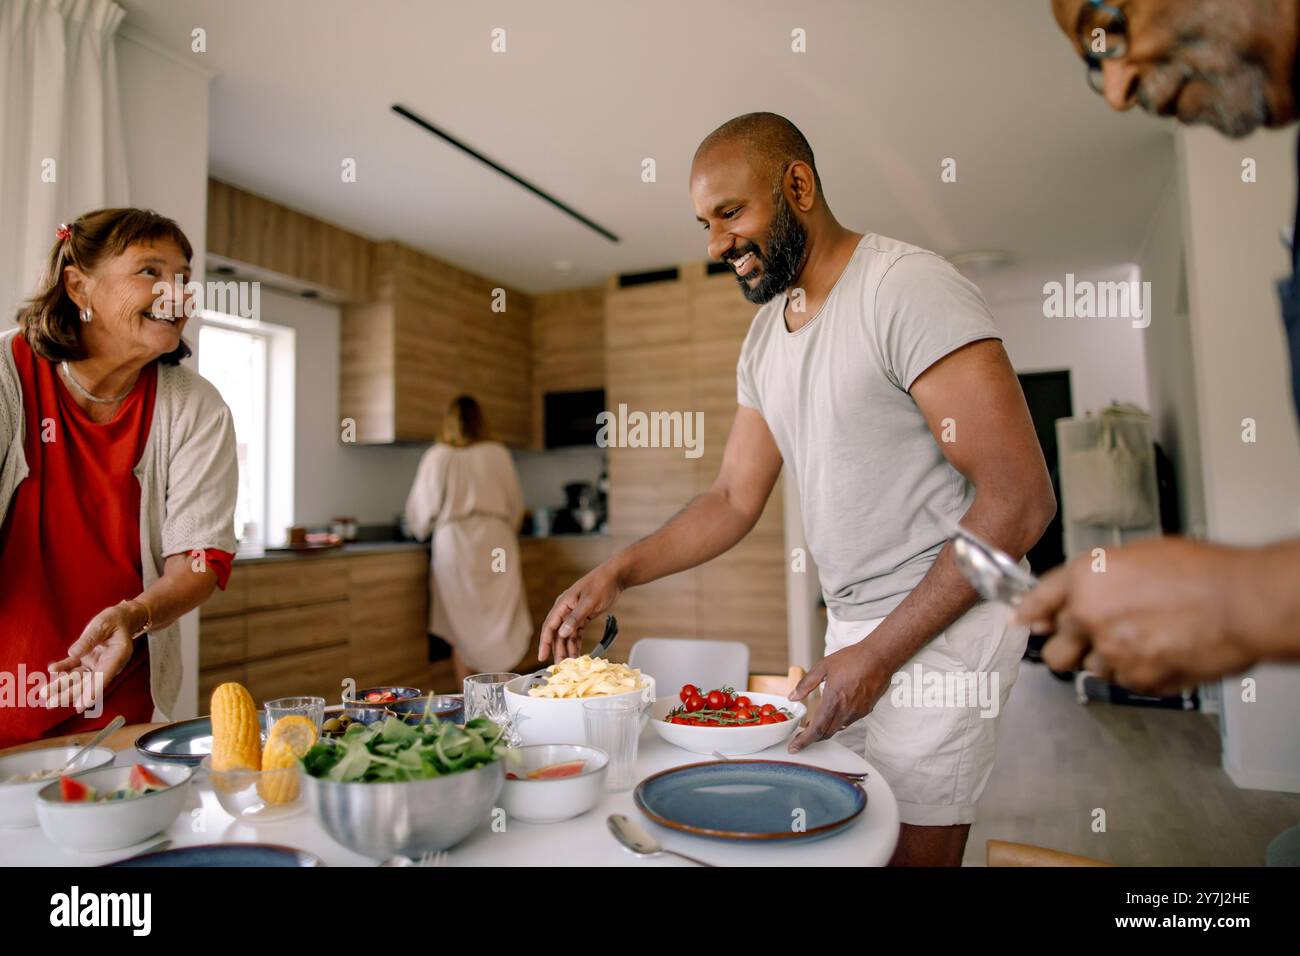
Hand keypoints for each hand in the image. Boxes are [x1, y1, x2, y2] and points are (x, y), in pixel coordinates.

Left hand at [39, 600, 142, 712]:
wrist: (120, 618)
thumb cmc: (115, 620)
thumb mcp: (103, 625)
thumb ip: (89, 639)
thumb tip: (72, 653)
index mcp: (117, 658)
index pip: (104, 678)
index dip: (92, 692)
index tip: (81, 705)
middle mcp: (107, 665)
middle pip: (87, 682)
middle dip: (69, 694)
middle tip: (51, 703)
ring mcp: (96, 663)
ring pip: (78, 678)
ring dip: (62, 686)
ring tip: (45, 694)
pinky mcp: (87, 659)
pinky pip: (73, 666)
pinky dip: (62, 669)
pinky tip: (52, 669)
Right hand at [538, 562, 623, 662]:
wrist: (615, 577)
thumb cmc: (602, 584)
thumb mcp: (589, 602)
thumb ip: (575, 618)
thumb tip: (562, 633)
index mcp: (563, 604)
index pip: (550, 626)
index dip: (544, 642)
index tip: (542, 657)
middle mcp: (565, 610)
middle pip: (557, 634)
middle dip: (558, 650)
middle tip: (560, 667)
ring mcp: (573, 614)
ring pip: (567, 636)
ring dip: (567, 649)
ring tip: (570, 664)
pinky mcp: (582, 617)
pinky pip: (576, 633)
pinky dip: (576, 644)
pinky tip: (577, 654)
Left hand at [787, 640, 893, 752]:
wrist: (880, 657)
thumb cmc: (852, 659)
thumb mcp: (823, 667)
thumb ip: (806, 684)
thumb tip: (792, 697)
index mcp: (834, 700)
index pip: (817, 729)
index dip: (804, 741)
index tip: (794, 748)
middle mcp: (846, 710)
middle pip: (826, 733)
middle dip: (812, 738)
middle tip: (800, 736)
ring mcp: (858, 712)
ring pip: (838, 728)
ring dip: (825, 730)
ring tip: (814, 723)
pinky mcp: (866, 710)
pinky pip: (848, 721)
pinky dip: (837, 721)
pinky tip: (833, 712)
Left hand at [1013, 538, 1257, 695]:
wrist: (1241, 603)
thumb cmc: (1202, 573)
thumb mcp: (1139, 556)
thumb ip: (1103, 577)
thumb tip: (1087, 591)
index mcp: (1086, 578)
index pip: (1038, 599)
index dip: (1028, 612)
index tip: (1021, 621)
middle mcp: (1089, 615)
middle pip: (1053, 648)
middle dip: (1067, 646)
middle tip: (1086, 640)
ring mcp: (1111, 651)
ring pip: (1089, 668)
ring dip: (1107, 660)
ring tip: (1141, 641)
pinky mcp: (1137, 679)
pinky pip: (1123, 681)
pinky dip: (1137, 672)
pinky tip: (1160, 652)